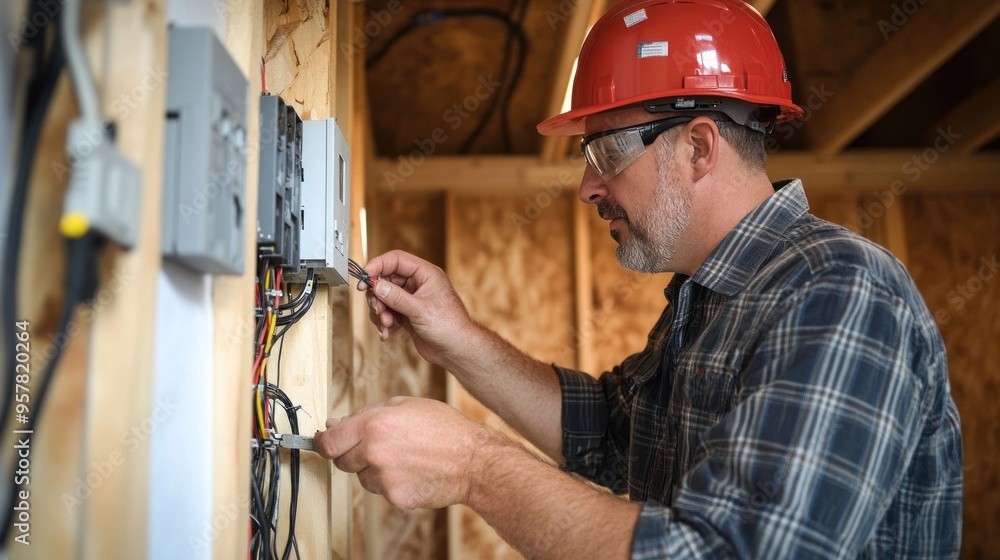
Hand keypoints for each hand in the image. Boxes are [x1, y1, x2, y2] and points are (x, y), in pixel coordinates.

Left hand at [314, 397, 488, 509]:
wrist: (473, 460)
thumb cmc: (444, 428)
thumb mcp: (405, 405)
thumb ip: (367, 413)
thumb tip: (335, 423)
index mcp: (374, 425)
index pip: (329, 442)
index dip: (322, 442)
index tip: (322, 442)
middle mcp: (375, 452)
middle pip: (341, 461)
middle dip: (352, 454)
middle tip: (375, 447)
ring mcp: (384, 477)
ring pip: (362, 476)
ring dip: (373, 468)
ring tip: (403, 457)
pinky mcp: (395, 496)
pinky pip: (381, 490)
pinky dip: (390, 482)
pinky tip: (411, 470)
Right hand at [360, 250, 475, 366]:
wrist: (457, 350)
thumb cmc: (449, 326)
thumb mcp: (420, 310)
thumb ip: (396, 297)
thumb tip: (376, 285)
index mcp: (425, 274)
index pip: (396, 260)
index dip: (378, 265)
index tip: (364, 277)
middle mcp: (418, 284)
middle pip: (387, 280)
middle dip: (378, 296)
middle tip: (377, 309)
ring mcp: (412, 300)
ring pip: (385, 298)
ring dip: (381, 312)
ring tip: (386, 325)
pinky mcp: (408, 315)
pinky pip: (388, 313)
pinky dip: (384, 323)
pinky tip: (387, 333)